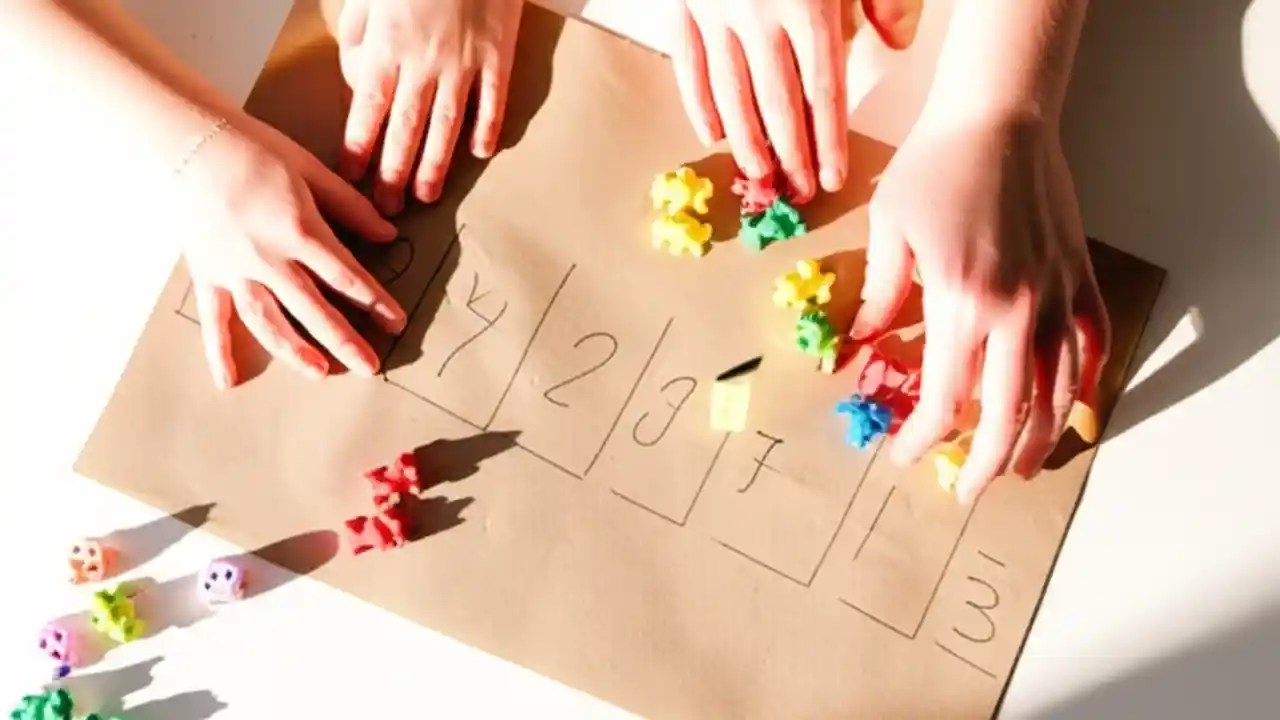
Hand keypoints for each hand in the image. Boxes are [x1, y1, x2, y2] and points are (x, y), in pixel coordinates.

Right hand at [179, 114, 406, 388]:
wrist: (190, 141)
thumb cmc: (255, 150)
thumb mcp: (311, 170)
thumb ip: (351, 207)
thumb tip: (389, 234)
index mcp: (300, 231)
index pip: (347, 277)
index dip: (375, 302)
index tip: (396, 323)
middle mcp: (268, 258)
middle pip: (314, 310)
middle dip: (344, 341)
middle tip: (370, 367)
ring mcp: (235, 271)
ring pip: (268, 322)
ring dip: (295, 352)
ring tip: (320, 374)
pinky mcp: (207, 274)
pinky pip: (213, 319)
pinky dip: (218, 352)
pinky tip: (230, 381)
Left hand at [337, 0, 522, 214]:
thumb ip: (358, 36)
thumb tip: (359, 77)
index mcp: (387, 47)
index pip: (367, 112)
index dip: (358, 149)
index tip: (350, 177)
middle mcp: (424, 64)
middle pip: (405, 131)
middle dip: (393, 174)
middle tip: (387, 207)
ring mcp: (465, 63)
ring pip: (447, 126)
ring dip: (435, 165)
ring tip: (427, 195)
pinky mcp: (498, 56)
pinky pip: (493, 102)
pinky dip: (486, 129)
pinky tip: (479, 154)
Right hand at [673, 0, 846, 201]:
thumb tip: (897, 41)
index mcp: (808, 5)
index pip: (822, 90)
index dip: (828, 140)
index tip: (832, 178)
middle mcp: (759, 15)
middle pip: (777, 101)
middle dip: (791, 154)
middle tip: (799, 190)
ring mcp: (715, 11)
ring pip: (730, 91)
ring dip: (745, 139)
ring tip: (759, 174)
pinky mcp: (683, 3)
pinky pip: (687, 62)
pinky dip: (697, 103)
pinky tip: (711, 134)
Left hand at [852, 110, 1109, 502]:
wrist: (1000, 117)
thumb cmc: (936, 168)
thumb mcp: (890, 231)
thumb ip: (879, 296)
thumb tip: (861, 345)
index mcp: (960, 304)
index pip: (944, 397)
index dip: (922, 437)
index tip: (901, 457)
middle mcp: (1017, 311)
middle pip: (1008, 414)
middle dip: (986, 464)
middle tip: (968, 493)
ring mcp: (1058, 297)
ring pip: (1059, 392)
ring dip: (1038, 438)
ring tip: (1018, 467)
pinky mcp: (1081, 279)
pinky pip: (1092, 347)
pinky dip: (1085, 385)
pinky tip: (1070, 410)